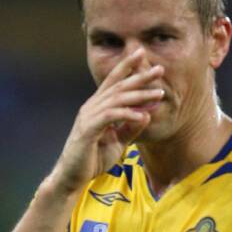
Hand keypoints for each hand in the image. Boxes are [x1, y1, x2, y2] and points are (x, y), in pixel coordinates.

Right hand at [48, 49, 165, 195]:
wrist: (72, 177)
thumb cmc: (92, 159)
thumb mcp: (117, 143)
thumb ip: (130, 129)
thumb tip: (146, 116)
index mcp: (97, 107)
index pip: (113, 81)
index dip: (127, 66)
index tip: (142, 54)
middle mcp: (91, 107)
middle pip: (118, 86)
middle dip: (140, 76)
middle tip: (160, 69)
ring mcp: (89, 117)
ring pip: (117, 100)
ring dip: (140, 96)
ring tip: (159, 94)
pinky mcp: (88, 130)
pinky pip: (110, 117)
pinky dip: (127, 115)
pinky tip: (142, 116)